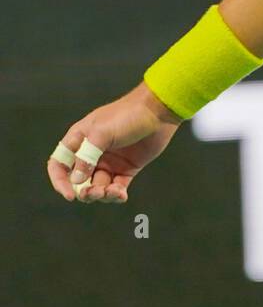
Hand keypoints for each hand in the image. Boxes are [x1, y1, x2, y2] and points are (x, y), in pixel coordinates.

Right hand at [46, 83, 182, 204]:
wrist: (158, 111)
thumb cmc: (127, 116)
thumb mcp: (102, 133)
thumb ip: (86, 156)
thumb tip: (76, 180)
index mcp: (79, 140)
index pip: (59, 164)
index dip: (60, 181)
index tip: (69, 195)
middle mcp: (91, 152)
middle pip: (79, 181)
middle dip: (85, 191)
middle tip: (97, 192)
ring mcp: (109, 161)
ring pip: (98, 187)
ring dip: (102, 194)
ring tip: (114, 192)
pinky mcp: (127, 168)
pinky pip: (116, 187)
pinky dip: (116, 194)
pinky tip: (121, 195)